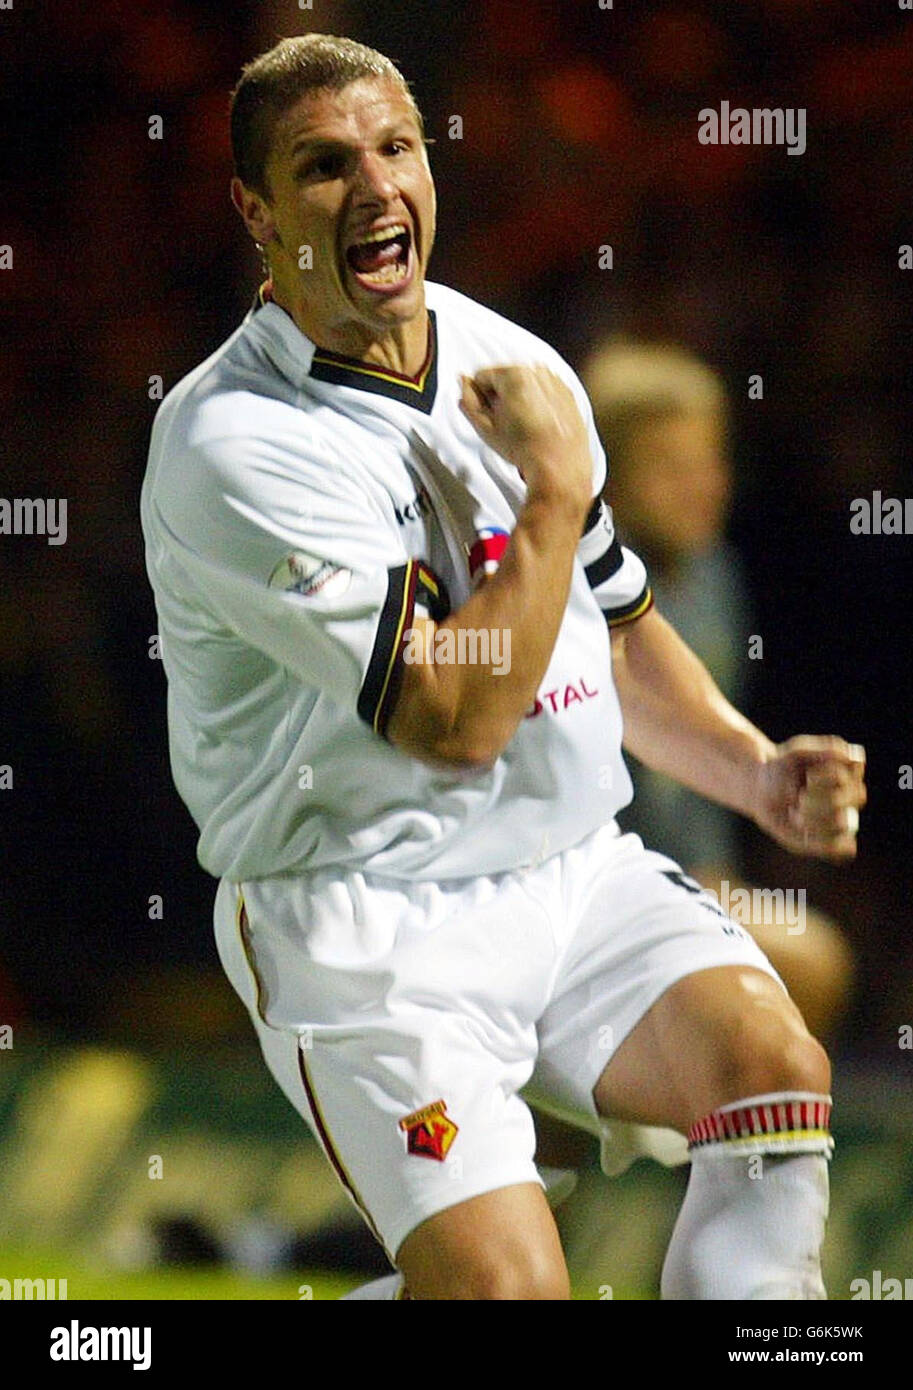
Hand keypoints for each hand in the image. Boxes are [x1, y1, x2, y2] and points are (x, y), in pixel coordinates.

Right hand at [458, 365, 591, 511]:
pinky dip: (538, 403)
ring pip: (525, 383)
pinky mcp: (567, 393)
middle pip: (504, 377)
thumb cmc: (525, 448)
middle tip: (505, 424)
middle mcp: (537, 372)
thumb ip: (468, 401)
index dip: (480, 398)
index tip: (488, 415)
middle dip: (500, 396)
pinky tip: (538, 424)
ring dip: (519, 399)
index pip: (482, 376)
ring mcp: (555, 382)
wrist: (560, 465)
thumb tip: (463, 384)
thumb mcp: (485, 427)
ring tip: (523, 426)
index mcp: (514, 375)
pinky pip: (544, 391)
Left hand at [751, 736, 865, 859]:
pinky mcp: (829, 840)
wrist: (760, 789)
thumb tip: (858, 759)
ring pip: (846, 824)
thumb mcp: (797, 752)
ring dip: (818, 820)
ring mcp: (841, 818)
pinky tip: (803, 832)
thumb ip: (826, 750)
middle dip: (823, 799)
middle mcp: (849, 796)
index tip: (808, 776)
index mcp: (848, 772)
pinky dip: (824, 842)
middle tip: (800, 798)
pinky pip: (842, 848)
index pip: (854, 774)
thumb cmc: (781, 768)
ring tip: (795, 814)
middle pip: (853, 798)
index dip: (832, 776)